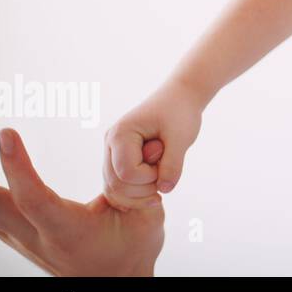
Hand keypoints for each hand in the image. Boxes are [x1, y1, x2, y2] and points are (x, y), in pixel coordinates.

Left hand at [0, 127, 164, 275]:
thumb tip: (150, 145)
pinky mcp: (21, 240)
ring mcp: (26, 243)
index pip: (34, 198)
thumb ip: (142, 181)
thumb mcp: (147, 215)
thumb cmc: (134, 247)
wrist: (118, 281)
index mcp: (70, 231)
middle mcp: (40, 239)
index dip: (18, 165)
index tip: (7, 134)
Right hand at [104, 78, 204, 210]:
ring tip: (162, 180)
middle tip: (166, 175)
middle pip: (116, 184)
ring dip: (139, 194)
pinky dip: (135, 193)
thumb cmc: (180, 112)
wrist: (180, 97)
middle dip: (144, 189)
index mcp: (120, 134)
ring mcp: (111, 152)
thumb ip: (173, 165)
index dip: (150, 177)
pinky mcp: (118, 158)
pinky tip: (155, 189)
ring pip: (114, 189)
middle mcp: (110, 143)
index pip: (127, 173)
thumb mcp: (181, 138)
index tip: (168, 162)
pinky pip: (119, 185)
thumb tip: (164, 190)